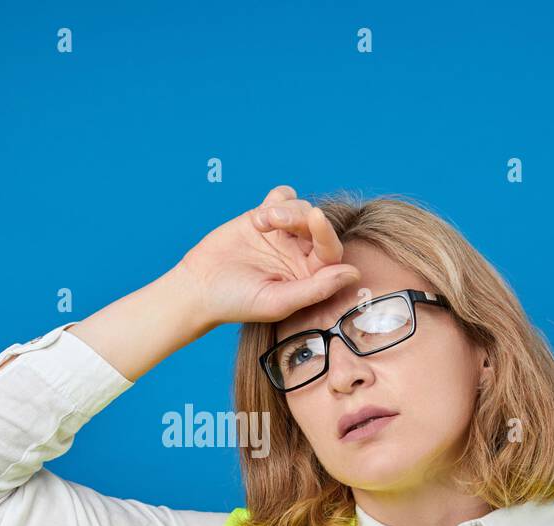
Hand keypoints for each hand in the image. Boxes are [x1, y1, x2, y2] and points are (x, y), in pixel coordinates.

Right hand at [173, 184, 362, 329]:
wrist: (199, 288)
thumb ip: (316, 289)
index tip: (315, 218)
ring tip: (260, 223)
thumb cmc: (237, 302)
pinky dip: (278, 199)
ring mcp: (283, 234)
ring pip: (301, 207)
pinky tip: (260, 215)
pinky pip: (284, 196)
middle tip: (273, 220)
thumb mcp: (277, 301)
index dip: (326, 232)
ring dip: (282, 210)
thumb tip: (354, 273)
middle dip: (298, 217)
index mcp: (310, 276)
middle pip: (316, 224)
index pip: (331, 250)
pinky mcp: (264, 217)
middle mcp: (301, 254)